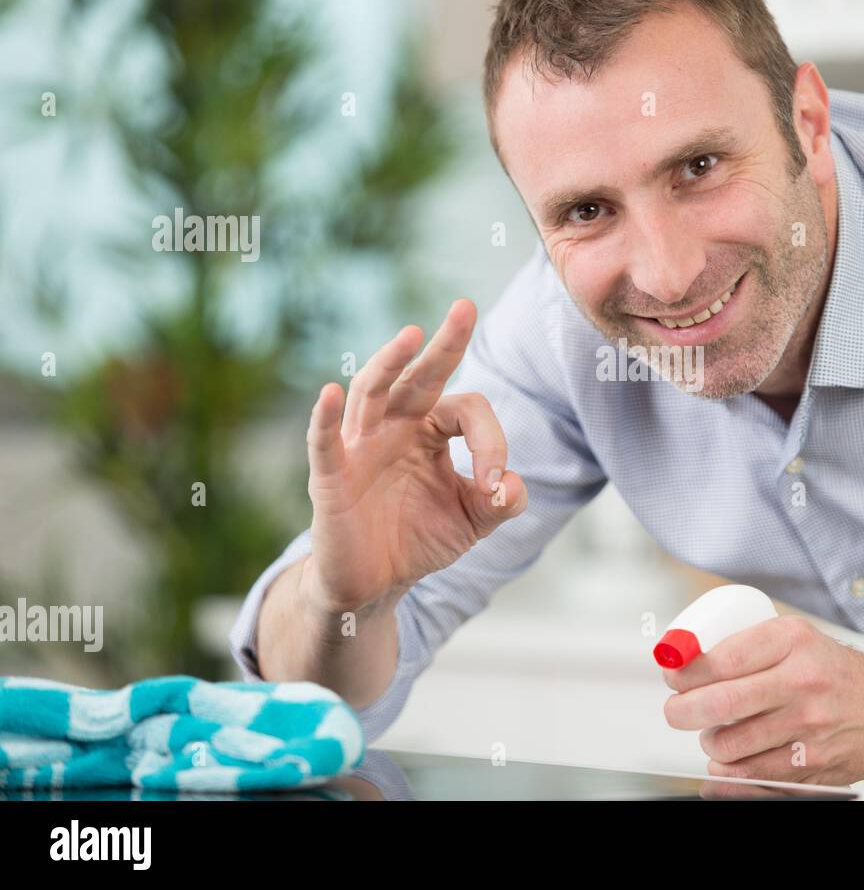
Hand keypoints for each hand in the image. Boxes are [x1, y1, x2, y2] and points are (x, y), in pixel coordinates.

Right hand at [302, 299, 527, 613]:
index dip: (491, 441)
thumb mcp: (473, 521)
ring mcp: (360, 447)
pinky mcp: (331, 477)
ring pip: (372, 394)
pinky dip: (325, 418)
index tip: (496, 484)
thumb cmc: (420, 539)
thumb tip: (512, 485)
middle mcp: (395, 427)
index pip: (467, 410)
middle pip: (418, 376)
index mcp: (430, 429)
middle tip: (466, 307)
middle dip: (443, 344)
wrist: (374, 584)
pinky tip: (331, 392)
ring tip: (412, 335)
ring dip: (390, 363)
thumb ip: (502, 502)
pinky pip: (325, 442)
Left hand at [662, 616, 863, 788]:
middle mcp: (802, 682)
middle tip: (676, 711)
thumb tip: (683, 659)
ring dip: (711, 743)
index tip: (673, 676)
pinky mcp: (810, 766)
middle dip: (682, 711)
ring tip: (718, 733)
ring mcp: (808, 728)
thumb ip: (746, 646)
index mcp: (794, 642)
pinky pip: (751, 778)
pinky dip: (729, 774)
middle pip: (720, 703)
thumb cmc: (836, 675)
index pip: (722, 658)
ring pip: (730, 746)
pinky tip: (730, 762)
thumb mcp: (797, 640)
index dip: (685, 672)